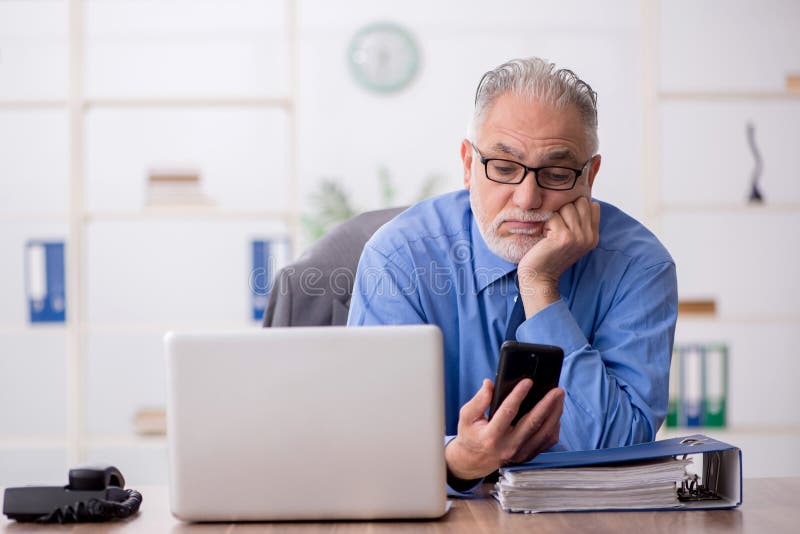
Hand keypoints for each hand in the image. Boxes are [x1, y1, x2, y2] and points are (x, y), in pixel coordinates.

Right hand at [445, 378, 564, 480]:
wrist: (474, 461)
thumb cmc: (471, 435)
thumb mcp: (467, 416)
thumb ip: (479, 400)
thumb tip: (489, 384)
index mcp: (491, 436)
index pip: (507, 412)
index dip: (518, 395)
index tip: (528, 382)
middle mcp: (508, 446)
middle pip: (532, 423)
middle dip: (547, 404)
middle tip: (557, 390)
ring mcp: (520, 453)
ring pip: (544, 433)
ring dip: (555, 414)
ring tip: (560, 398)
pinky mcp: (528, 456)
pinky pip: (546, 441)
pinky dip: (554, 426)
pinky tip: (555, 413)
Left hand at [517, 196, 600, 315]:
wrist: (539, 277)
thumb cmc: (549, 255)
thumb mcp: (571, 239)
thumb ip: (580, 221)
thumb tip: (583, 197)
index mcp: (593, 236)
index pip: (591, 205)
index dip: (575, 207)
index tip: (565, 222)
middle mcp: (589, 237)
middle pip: (579, 202)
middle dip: (564, 210)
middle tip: (555, 228)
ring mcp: (578, 237)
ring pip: (566, 207)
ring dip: (554, 217)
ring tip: (550, 233)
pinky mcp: (564, 237)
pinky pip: (553, 216)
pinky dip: (546, 224)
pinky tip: (545, 237)